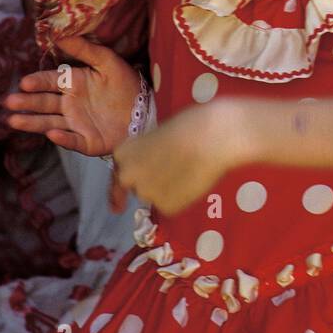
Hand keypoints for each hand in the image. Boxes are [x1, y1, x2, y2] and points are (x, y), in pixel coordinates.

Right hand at [2, 35, 140, 154]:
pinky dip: (63, 138)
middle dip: (27, 102)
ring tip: (13, 120)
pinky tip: (53, 134)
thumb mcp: (109, 62)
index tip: (24, 82)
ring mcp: (77, 124)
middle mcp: (70, 104)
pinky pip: (73, 140)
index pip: (50, 81)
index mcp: (74, 84)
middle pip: (45, 103)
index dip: (37, 82)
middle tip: (10, 101)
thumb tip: (62, 35)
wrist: (147, 109)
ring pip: (50, 122)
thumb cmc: (127, 84)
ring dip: (33, 122)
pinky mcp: (88, 141)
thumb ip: (86, 49)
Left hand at [113, 101, 246, 215]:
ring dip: (167, 189)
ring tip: (190, 173)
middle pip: (136, 186)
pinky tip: (195, 182)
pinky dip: (182, 197)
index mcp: (123, 154)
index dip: (125, 184)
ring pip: (155, 196)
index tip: (123, 201)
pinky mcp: (167, 207)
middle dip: (149, 183)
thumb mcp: (160, 133)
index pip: (119, 174)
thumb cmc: (191, 125)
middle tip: (172, 173)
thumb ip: (149, 151)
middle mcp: (128, 176)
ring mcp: (146, 194)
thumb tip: (155, 160)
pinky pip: (172, 205)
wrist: (213, 137)